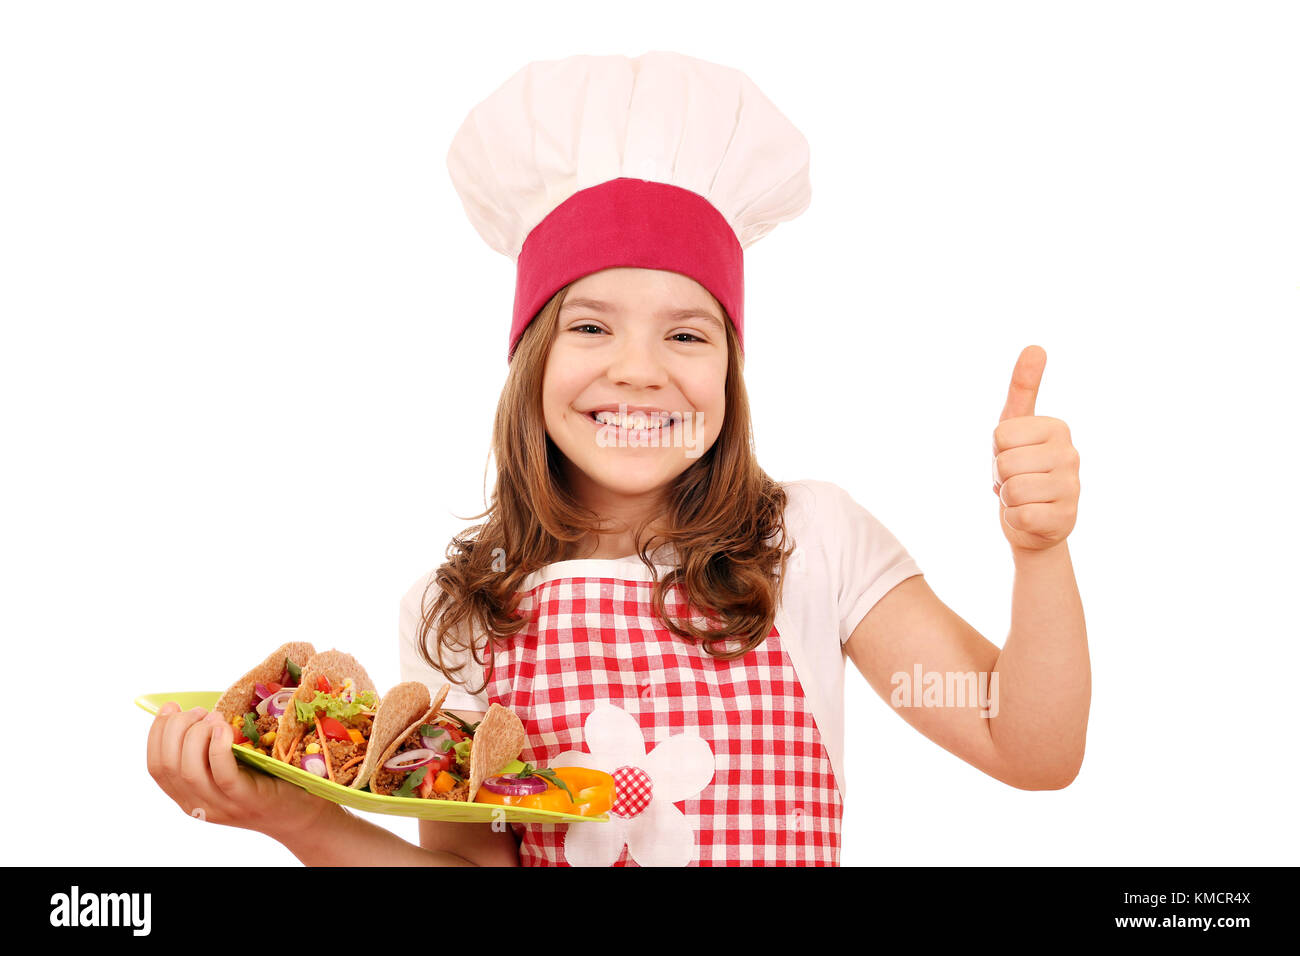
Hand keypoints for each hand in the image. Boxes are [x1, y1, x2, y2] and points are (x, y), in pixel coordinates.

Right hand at [146, 702, 335, 841]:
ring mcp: (222, 805)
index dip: (157, 732)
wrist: (299, 815)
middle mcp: (199, 805)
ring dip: (196, 735)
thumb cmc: (265, 782)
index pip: (156, 767)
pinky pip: (222, 774)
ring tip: (214, 717)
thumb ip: (208, 751)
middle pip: (167, 765)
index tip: (170, 707)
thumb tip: (196, 713)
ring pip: (189, 769)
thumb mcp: (230, 769)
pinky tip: (225, 728)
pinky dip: (218, 747)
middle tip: (200, 711)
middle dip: (176, 728)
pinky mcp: (246, 799)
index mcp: (188, 797)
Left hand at [992, 346, 1080, 554]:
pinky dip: (1015, 520)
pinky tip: (1030, 517)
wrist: (1033, 523)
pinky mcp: (1066, 519)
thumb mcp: (1015, 427)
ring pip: (1012, 490)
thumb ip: (1023, 388)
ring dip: (1008, 499)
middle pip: (1005, 462)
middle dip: (1000, 476)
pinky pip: (1019, 516)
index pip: (1001, 436)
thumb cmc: (1021, 469)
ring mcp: (1073, 488)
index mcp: (1057, 427)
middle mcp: (1071, 454)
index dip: (997, 451)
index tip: (1012, 456)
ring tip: (1023, 498)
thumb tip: (1035, 346)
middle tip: (1016, 480)